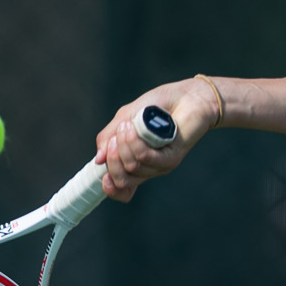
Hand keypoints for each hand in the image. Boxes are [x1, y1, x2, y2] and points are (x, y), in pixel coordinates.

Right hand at [93, 77, 222, 201]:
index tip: (100, 169)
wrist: (187, 96)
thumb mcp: (124, 118)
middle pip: (122, 181)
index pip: (121, 189)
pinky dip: (136, 143)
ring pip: (133, 167)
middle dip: (112, 160)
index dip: (109, 187)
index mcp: (135, 162)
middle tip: (115, 138)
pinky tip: (135, 128)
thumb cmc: (157, 106)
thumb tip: (98, 160)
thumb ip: (109, 137)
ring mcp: (161, 165)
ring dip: (124, 145)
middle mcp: (148, 168)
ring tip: (128, 125)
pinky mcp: (172, 158)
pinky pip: (146, 158)